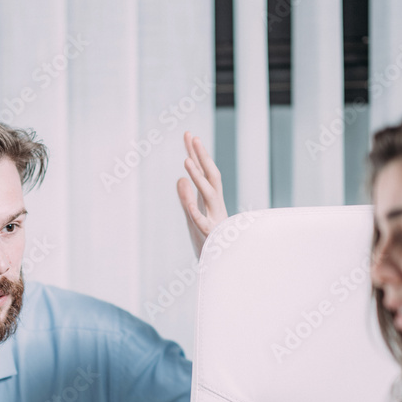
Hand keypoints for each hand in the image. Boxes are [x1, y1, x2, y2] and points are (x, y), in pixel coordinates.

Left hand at [176, 132, 228, 258]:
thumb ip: (186, 197)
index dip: (197, 154)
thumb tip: (180, 178)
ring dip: (198, 178)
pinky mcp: (211, 236)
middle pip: (211, 177)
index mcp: (212, 200)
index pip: (205, 173)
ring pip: (209, 195)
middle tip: (193, 137)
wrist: (221, 267)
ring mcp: (215, 220)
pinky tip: (188, 205)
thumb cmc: (208, 241)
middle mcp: (216, 206)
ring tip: (186, 162)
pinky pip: (203, 224)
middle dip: (202, 157)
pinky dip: (196, 214)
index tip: (190, 134)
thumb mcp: (193, 216)